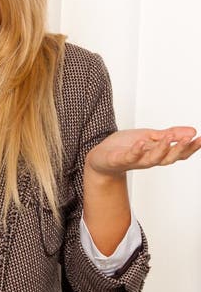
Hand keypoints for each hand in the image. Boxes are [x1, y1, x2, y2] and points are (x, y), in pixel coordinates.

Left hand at [86, 126, 200, 177]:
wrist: (101, 157)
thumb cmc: (126, 146)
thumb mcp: (151, 137)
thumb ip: (171, 135)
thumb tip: (193, 131)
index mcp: (158, 154)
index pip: (179, 153)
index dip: (191, 148)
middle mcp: (149, 159)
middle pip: (168, 158)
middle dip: (180, 149)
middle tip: (190, 139)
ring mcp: (135, 161)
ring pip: (151, 159)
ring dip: (161, 149)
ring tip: (168, 137)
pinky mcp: (119, 159)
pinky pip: (129, 157)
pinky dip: (136, 150)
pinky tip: (141, 142)